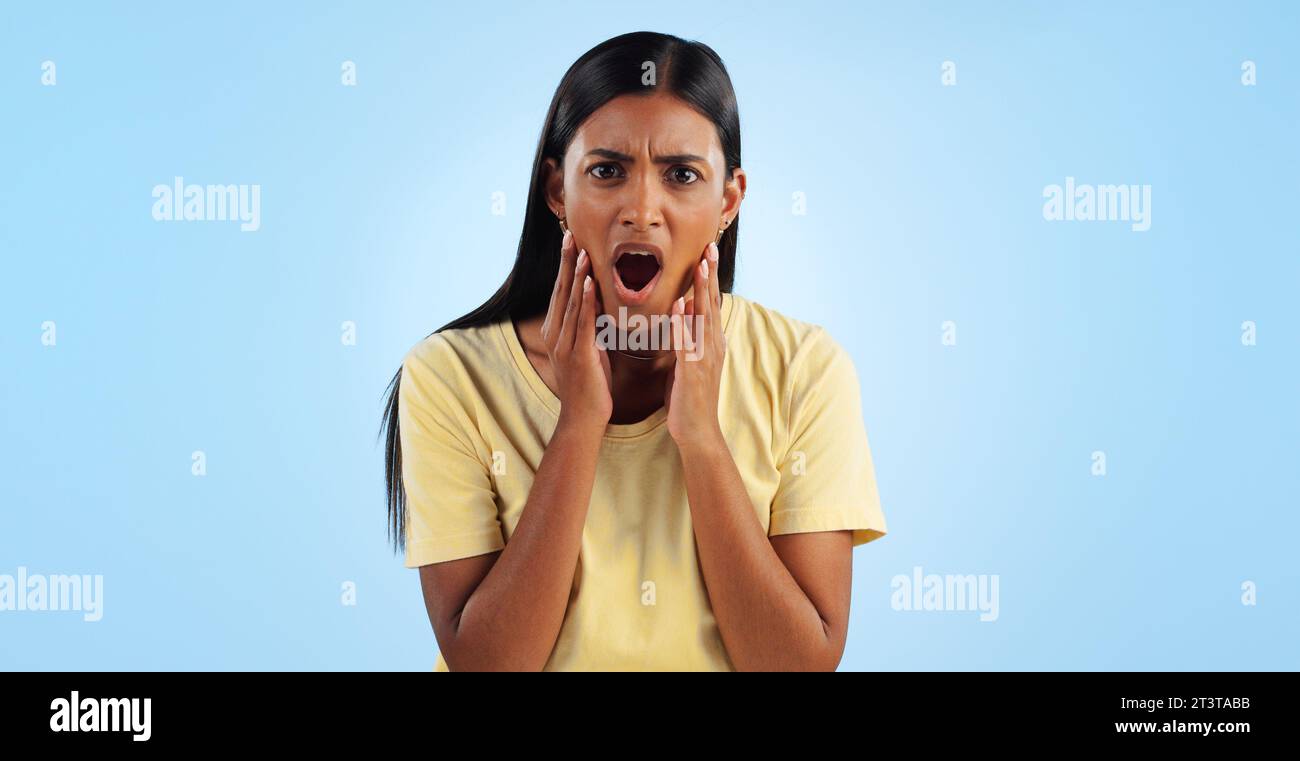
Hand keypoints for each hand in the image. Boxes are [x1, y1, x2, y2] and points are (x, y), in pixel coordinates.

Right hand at [541, 231, 612, 429]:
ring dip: (575, 275)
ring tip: (579, 250)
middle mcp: (555, 334)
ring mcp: (564, 344)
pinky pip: (582, 322)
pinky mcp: (578, 353)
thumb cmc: (589, 385)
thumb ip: (589, 327)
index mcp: (557, 331)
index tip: (570, 242)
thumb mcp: (588, 349)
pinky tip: (588, 283)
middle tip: (569, 234)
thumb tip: (598, 304)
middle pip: (561, 290)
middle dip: (566, 262)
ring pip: (570, 302)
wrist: (583, 417)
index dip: (565, 266)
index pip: (561, 292)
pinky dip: (585, 300)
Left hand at [665, 241, 725, 447]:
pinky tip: (680, 307)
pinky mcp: (693, 371)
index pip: (711, 303)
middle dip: (710, 275)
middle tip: (710, 247)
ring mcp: (705, 358)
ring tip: (700, 266)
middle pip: (712, 303)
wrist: (698, 431)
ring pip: (704, 318)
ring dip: (702, 291)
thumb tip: (685, 309)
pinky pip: (688, 344)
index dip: (709, 278)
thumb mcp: (689, 360)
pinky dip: (684, 324)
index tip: (707, 253)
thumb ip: (688, 335)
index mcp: (711, 342)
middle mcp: (712, 346)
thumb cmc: (689, 397)